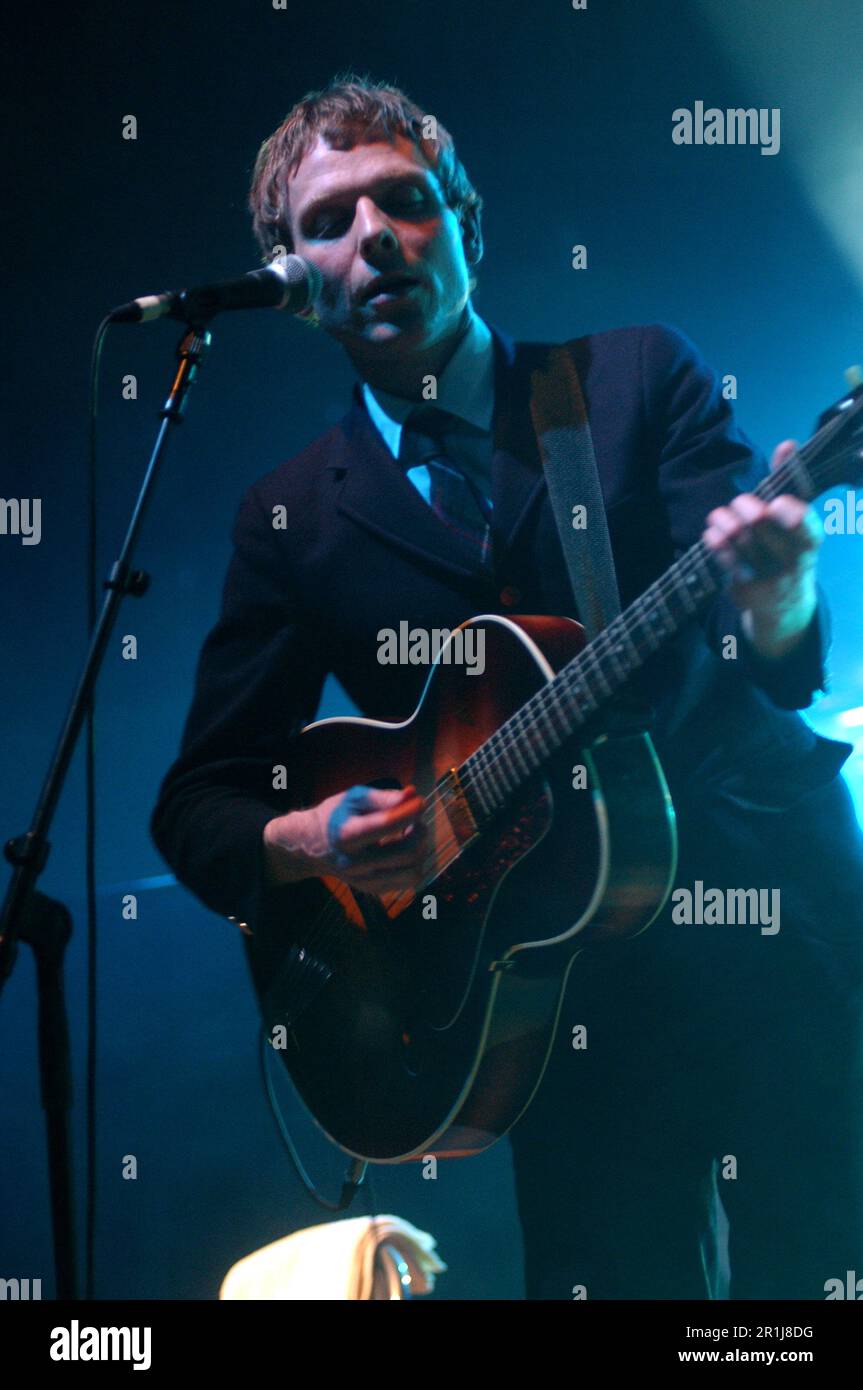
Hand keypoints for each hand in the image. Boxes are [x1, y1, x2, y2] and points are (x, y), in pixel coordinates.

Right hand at [264, 783, 431, 893]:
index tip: (419, 802)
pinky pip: (409, 881)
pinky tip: (402, 848)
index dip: (411, 811)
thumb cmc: (336, 816)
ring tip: (409, 834)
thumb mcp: (353, 798)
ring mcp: (364, 881)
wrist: (312, 846)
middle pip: (408, 852)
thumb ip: (384, 797)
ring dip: (421, 849)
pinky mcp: (374, 890)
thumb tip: (413, 796)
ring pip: (413, 871)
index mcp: (347, 835)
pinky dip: (414, 863)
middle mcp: (354, 863)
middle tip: (414, 819)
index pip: (388, 824)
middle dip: (420, 831)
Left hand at [702, 440, 822, 659]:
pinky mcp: (747, 590)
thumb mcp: (795, 520)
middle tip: (741, 503)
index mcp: (810, 540)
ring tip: (720, 515)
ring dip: (725, 522)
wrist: (783, 604)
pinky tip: (713, 532)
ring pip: (741, 542)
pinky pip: (726, 561)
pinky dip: (716, 541)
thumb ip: (790, 482)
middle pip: (763, 528)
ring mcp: (769, 578)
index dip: (790, 514)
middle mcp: (793, 562)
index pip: (806, 528)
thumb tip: (787, 445)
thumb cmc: (787, 548)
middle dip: (746, 508)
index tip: (775, 503)